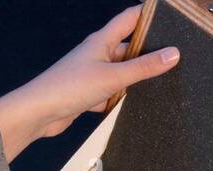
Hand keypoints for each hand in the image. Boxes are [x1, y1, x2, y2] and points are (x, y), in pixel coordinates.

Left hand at [0, 5, 179, 161]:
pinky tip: (132, 106)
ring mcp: (92, 74)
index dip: (148, 15)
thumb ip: (144, 67)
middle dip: (148, 53)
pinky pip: (111, 93)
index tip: (170, 18)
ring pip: (121, 73)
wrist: (39, 113)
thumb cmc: (69, 87)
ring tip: (160, 84)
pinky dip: (121, 99)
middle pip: (129, 48)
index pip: (130, 18)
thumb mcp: (113, 76)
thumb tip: (173, 54)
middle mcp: (98, 54)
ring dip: (135, 79)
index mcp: (102, 40)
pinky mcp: (88, 94)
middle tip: (173, 58)